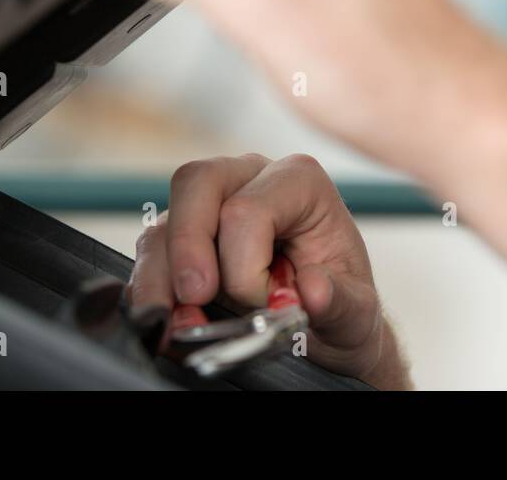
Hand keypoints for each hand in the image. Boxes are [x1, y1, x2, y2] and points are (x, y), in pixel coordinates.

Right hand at [128, 152, 410, 388]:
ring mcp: (212, 206)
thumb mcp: (356, 311)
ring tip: (177, 326)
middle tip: (198, 298)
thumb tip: (313, 289)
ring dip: (161, 279)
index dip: (245, 265)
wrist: (325, 328)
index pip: (250, 207)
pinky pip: (151, 254)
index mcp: (300, 182)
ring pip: (165, 222)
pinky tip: (165, 322)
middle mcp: (250, 178)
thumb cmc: (341, 304)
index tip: (263, 305)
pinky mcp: (184, 238)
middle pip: (197, 183)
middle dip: (189, 247)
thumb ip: (341, 302)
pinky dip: (150, 291)